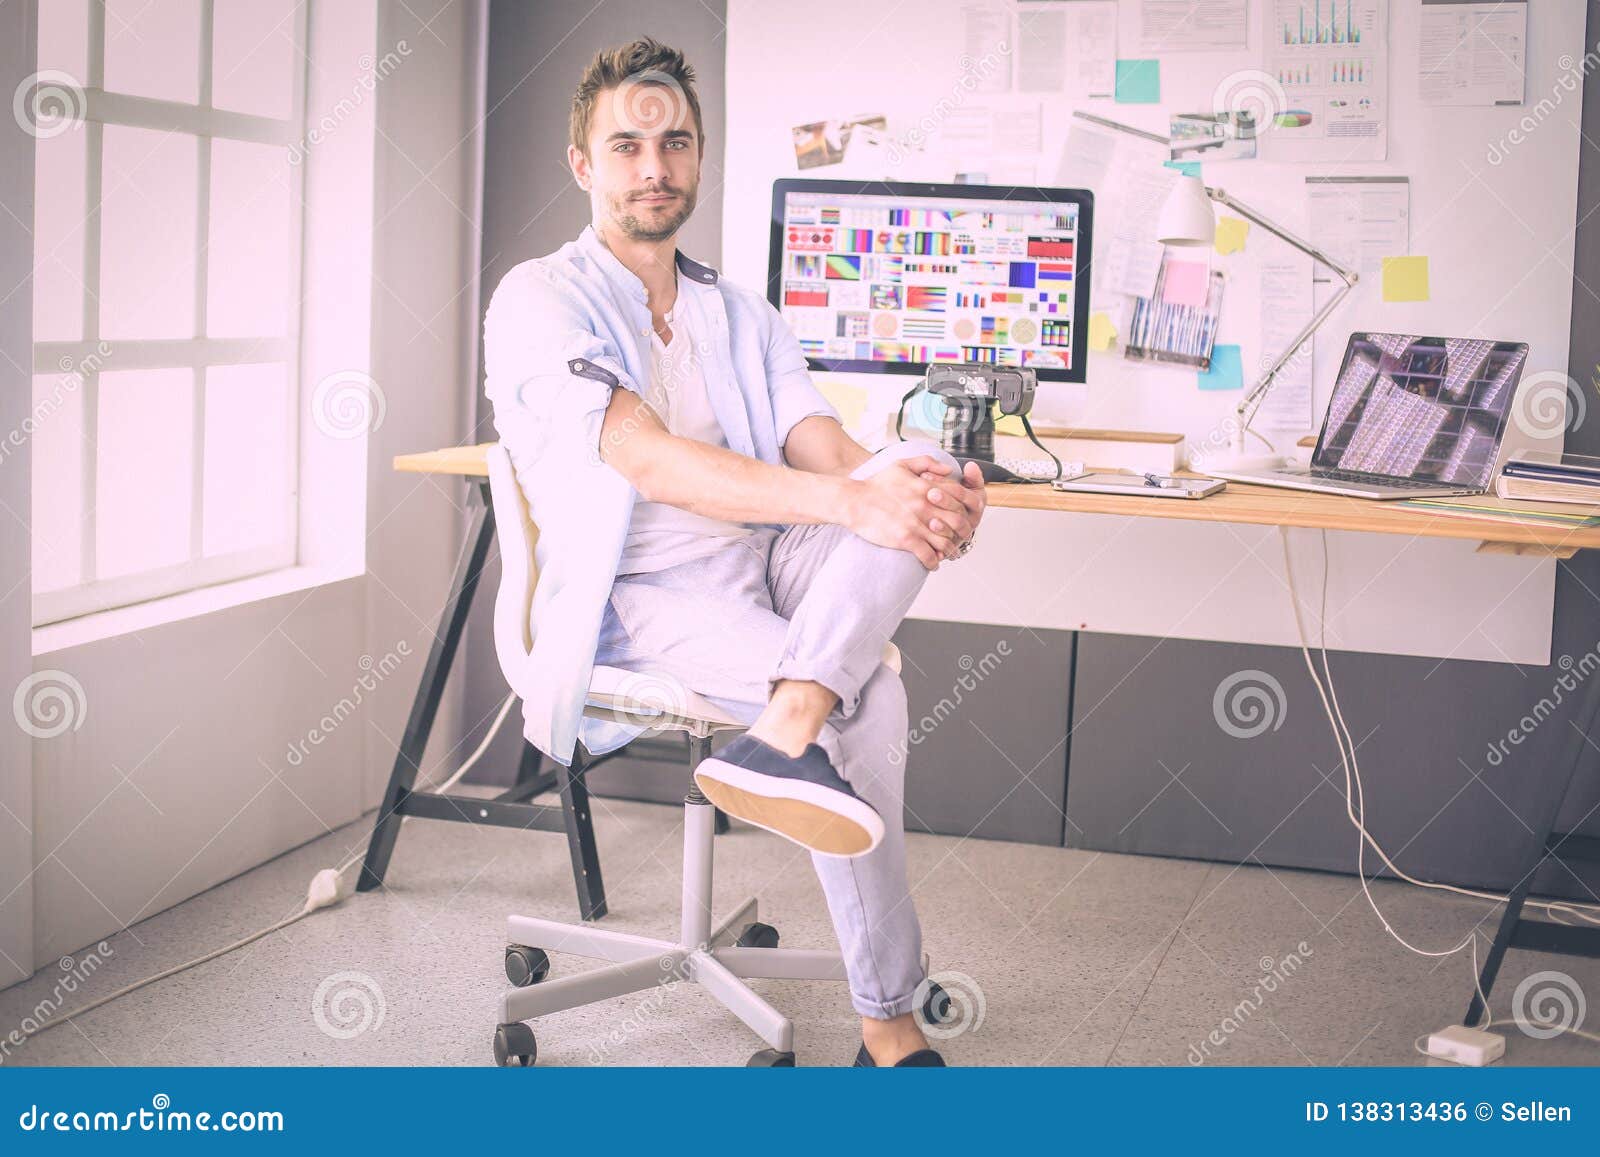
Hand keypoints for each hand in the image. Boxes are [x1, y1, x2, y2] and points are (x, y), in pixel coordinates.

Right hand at [845, 454, 973, 569]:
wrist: (854, 501)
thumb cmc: (875, 484)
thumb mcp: (901, 465)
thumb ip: (927, 462)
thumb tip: (949, 470)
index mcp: (927, 487)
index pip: (960, 497)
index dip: (968, 508)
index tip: (966, 516)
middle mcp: (925, 505)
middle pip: (958, 521)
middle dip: (963, 532)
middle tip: (961, 538)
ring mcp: (916, 524)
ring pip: (946, 542)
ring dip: (949, 550)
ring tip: (947, 553)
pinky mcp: (906, 540)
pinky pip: (929, 556)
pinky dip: (934, 562)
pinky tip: (932, 563)